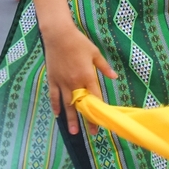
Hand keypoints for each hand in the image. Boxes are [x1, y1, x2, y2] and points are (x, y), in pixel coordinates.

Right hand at [42, 21, 116, 135]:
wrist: (58, 35)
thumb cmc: (79, 43)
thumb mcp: (95, 53)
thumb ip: (104, 67)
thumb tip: (115, 77)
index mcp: (87, 76)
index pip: (94, 97)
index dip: (98, 110)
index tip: (102, 122)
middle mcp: (74, 82)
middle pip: (81, 105)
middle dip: (86, 120)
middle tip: (91, 133)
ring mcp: (62, 82)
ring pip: (67, 104)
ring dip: (71, 119)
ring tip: (74, 132)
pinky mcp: (53, 80)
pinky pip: (54, 96)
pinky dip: (56, 106)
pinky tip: (58, 115)